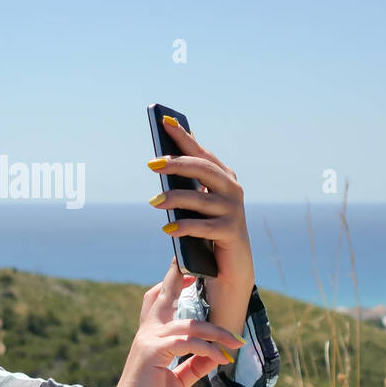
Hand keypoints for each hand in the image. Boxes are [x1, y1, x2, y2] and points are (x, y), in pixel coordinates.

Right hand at [110, 258, 244, 386]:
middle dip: (179, 277)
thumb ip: (195, 364)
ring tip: (237, 342)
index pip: (156, 301)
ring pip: (189, 324)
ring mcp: (148, 340)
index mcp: (149, 337)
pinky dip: (209, 349)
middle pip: (163, 295)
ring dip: (218, 332)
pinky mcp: (153, 352)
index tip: (188, 274)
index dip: (170, 284)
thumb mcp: (177, 380)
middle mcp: (147, 333)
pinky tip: (222, 358)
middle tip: (198, 266)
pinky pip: (188, 343)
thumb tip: (217, 355)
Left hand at [148, 116, 254, 294]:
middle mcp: (232, 189)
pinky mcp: (231, 232)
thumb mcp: (197, 202)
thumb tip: (163, 162)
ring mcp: (233, 210)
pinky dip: (184, 227)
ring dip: (175, 199)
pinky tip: (168, 229)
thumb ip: (187, 183)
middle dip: (177, 164)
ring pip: (200, 199)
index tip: (164, 122)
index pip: (200, 152)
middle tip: (152, 164)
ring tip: (153, 202)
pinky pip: (204, 227)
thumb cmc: (208, 228)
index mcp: (223, 176)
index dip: (183, 137)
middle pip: (203, 170)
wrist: (231, 264)